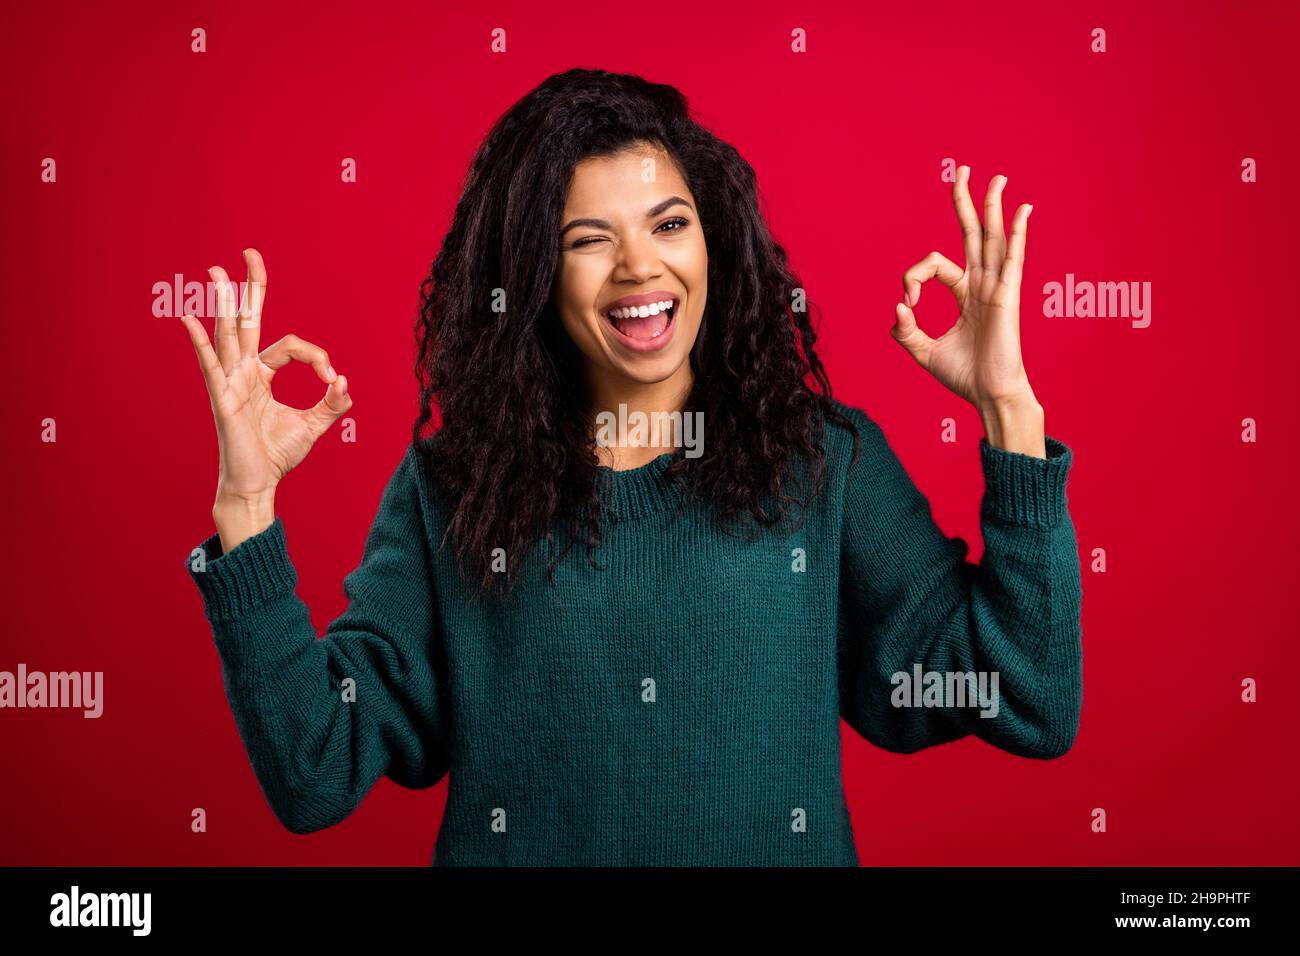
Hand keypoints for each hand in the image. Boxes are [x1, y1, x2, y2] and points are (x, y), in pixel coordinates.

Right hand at [180, 248, 352, 507]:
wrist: (258, 484)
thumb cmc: (277, 455)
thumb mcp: (314, 425)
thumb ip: (332, 404)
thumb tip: (345, 383)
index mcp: (263, 374)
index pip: (292, 346)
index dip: (317, 358)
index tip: (334, 383)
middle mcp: (244, 371)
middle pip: (247, 320)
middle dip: (250, 287)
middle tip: (250, 253)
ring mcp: (231, 382)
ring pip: (227, 334)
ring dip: (223, 302)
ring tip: (216, 272)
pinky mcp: (223, 398)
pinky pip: (210, 365)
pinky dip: (201, 342)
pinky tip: (190, 318)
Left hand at [891, 166, 1037, 410]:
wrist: (988, 395)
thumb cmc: (964, 376)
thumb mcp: (923, 351)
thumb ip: (906, 331)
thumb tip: (897, 308)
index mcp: (964, 294)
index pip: (933, 265)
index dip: (912, 278)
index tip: (906, 306)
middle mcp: (982, 285)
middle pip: (972, 233)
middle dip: (966, 202)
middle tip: (962, 170)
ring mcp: (996, 288)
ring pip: (993, 238)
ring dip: (994, 207)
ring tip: (996, 178)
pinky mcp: (1007, 297)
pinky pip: (1013, 258)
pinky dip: (1018, 234)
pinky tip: (1023, 210)